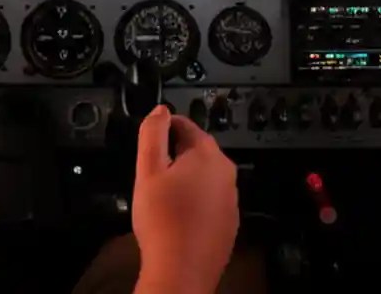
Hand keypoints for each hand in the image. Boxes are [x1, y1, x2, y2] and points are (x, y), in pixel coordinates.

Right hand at [132, 105, 238, 293]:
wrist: (182, 271)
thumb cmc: (161, 218)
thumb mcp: (148, 171)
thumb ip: (152, 134)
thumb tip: (161, 109)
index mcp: (208, 154)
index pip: (185, 125)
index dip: (163, 128)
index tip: (148, 141)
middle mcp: (227, 172)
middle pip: (197, 150)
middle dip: (175, 155)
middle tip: (152, 173)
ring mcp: (232, 198)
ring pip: (205, 176)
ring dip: (187, 179)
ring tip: (164, 197)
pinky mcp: (230, 221)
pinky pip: (211, 200)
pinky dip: (197, 201)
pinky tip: (180, 216)